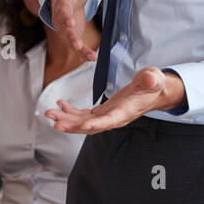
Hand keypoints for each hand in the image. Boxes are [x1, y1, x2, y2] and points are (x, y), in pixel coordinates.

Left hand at [45, 66, 183, 134]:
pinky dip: (70, 111)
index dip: (96, 125)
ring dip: (65, 119)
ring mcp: (106, 116)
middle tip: (54, 122)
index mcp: (125, 111)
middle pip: (90, 126)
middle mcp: (113, 118)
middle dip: (71, 125)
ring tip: (49, 114)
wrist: (152, 92)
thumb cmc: (153, 85)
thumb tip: (150, 77)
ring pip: (82, 122)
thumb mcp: (153, 78)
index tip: (83, 126)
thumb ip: (151, 79)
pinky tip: (60, 104)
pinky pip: (83, 115)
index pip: (109, 121)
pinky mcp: (102, 112)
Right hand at [49, 0, 97, 62]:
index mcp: (62, 3)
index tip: (68, 22)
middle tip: (76, 44)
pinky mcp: (72, 35)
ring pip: (70, 39)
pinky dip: (84, 52)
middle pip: (63, 28)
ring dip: (78, 48)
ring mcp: (65, 28)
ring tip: (89, 56)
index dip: (64, 16)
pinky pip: (77, 46)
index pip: (62, 9)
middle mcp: (61, 18)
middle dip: (70, 36)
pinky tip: (93, 58)